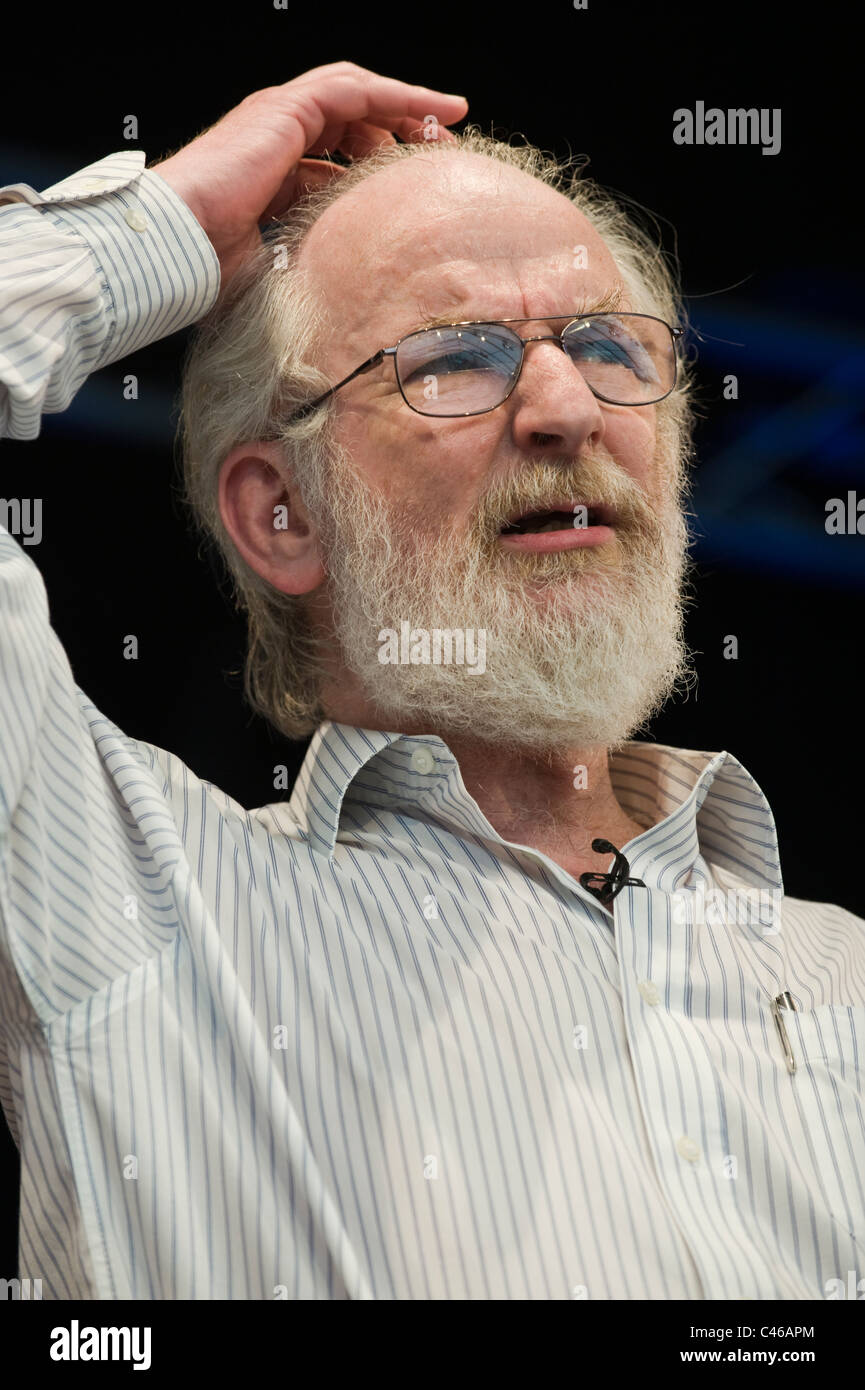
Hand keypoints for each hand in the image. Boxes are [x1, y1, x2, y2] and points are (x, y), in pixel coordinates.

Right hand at [151, 62, 467, 293]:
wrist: (177, 246)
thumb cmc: (207, 270)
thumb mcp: (272, 273)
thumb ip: (302, 274)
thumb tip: (336, 315)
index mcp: (271, 174)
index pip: (334, 159)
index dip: (375, 168)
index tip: (413, 189)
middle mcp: (276, 138)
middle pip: (352, 122)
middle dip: (400, 131)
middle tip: (442, 152)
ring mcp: (279, 118)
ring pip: (358, 96)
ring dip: (408, 106)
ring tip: (449, 120)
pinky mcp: (286, 108)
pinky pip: (356, 90)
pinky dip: (398, 94)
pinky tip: (434, 109)